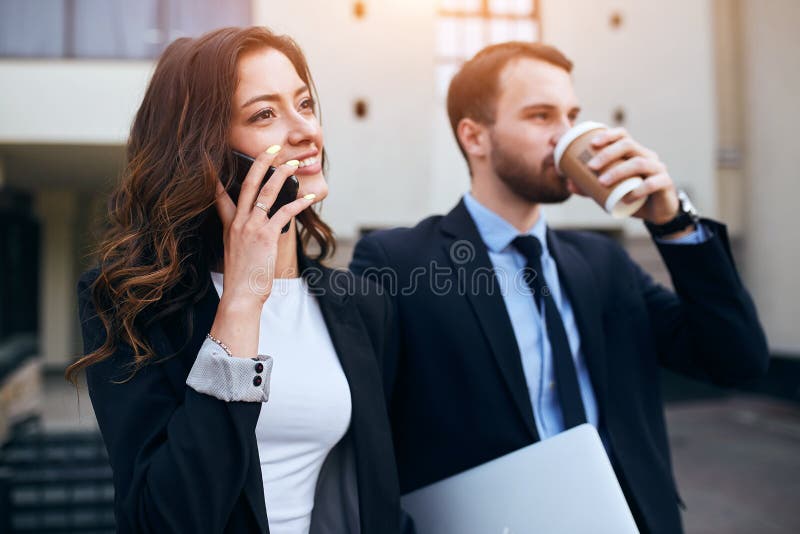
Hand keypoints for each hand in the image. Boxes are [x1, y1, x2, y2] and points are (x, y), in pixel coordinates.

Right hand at [208, 148, 317, 356]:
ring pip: (266, 192)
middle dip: (260, 163)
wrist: (241, 296)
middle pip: (247, 184)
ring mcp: (251, 227)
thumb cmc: (243, 280)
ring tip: (293, 164)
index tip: (220, 162)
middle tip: (271, 148)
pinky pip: (285, 212)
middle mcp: (238, 223)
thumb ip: (245, 239)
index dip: (219, 177)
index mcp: (229, 226)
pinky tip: (311, 197)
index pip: (221, 196)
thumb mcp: (237, 254)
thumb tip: (259, 233)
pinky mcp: (266, 236)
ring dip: (282, 175)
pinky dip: (300, 203)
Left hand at [565, 127, 678, 223]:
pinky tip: (628, 197)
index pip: (622, 136)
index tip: (592, 143)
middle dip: (608, 153)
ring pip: (640, 163)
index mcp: (633, 153)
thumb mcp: (607, 191)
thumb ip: (589, 186)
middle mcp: (646, 156)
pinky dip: (640, 189)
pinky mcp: (665, 184)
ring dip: (619, 171)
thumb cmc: (629, 195)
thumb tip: (568, 182)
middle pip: (628, 145)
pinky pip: (654, 182)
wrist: (655, 212)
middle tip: (591, 166)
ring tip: (602, 182)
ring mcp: (658, 169)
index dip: (608, 135)